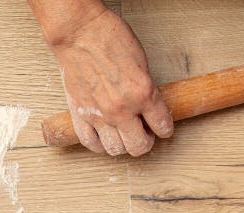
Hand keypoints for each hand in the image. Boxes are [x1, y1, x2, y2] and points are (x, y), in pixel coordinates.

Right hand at [50, 6, 172, 155]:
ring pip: (115, 149)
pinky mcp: (80, 114)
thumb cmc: (109, 38)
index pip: (162, 126)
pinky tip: (104, 138)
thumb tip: (150, 110)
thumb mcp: (141, 63)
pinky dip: (99, 145)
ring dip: (123, 145)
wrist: (79, 32)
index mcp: (142, 93)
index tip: (162, 128)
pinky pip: (91, 143)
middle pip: (138, 147)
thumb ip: (147, 91)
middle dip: (145, 142)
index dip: (164, 129)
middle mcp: (121, 109)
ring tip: (124, 134)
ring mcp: (99, 115)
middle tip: (144, 133)